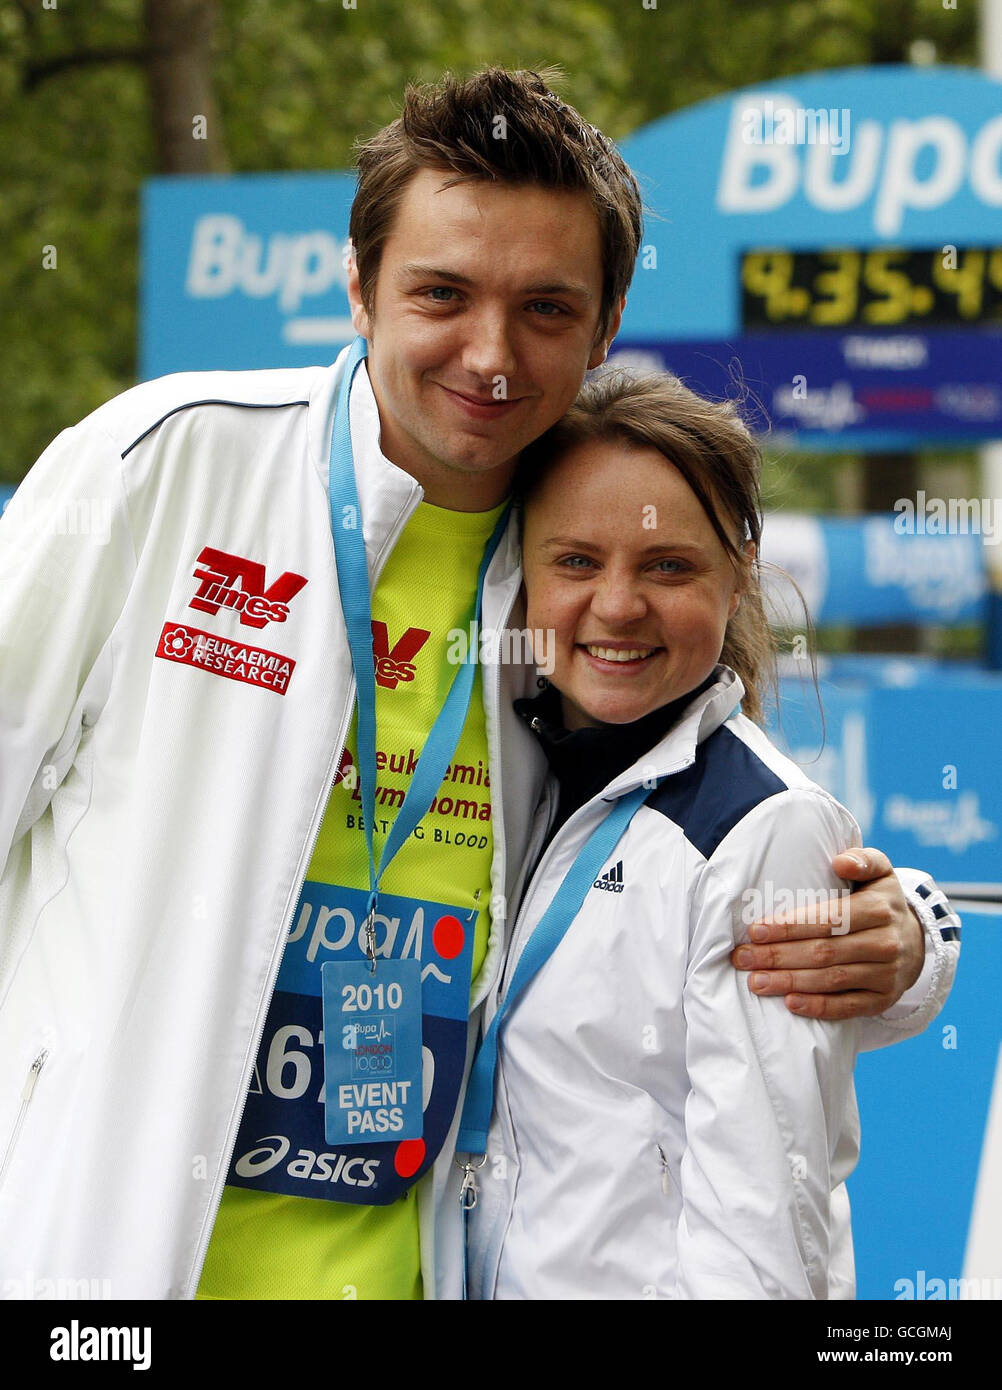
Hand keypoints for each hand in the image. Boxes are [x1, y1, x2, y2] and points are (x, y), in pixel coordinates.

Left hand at [730, 848, 924, 1020]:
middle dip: (778, 956)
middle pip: (824, 952)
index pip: (828, 920)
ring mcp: (886, 975)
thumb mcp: (880, 871)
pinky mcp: (883, 999)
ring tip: (755, 981)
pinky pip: (848, 1007)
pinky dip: (819, 1007)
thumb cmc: (881, 901)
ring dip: (790, 982)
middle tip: (743, 958)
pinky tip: (790, 1003)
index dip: (790, 926)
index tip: (755, 931)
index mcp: (879, 909)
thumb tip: (840, 862)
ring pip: (831, 980)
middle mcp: (885, 943)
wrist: (916, 940)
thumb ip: (863, 860)